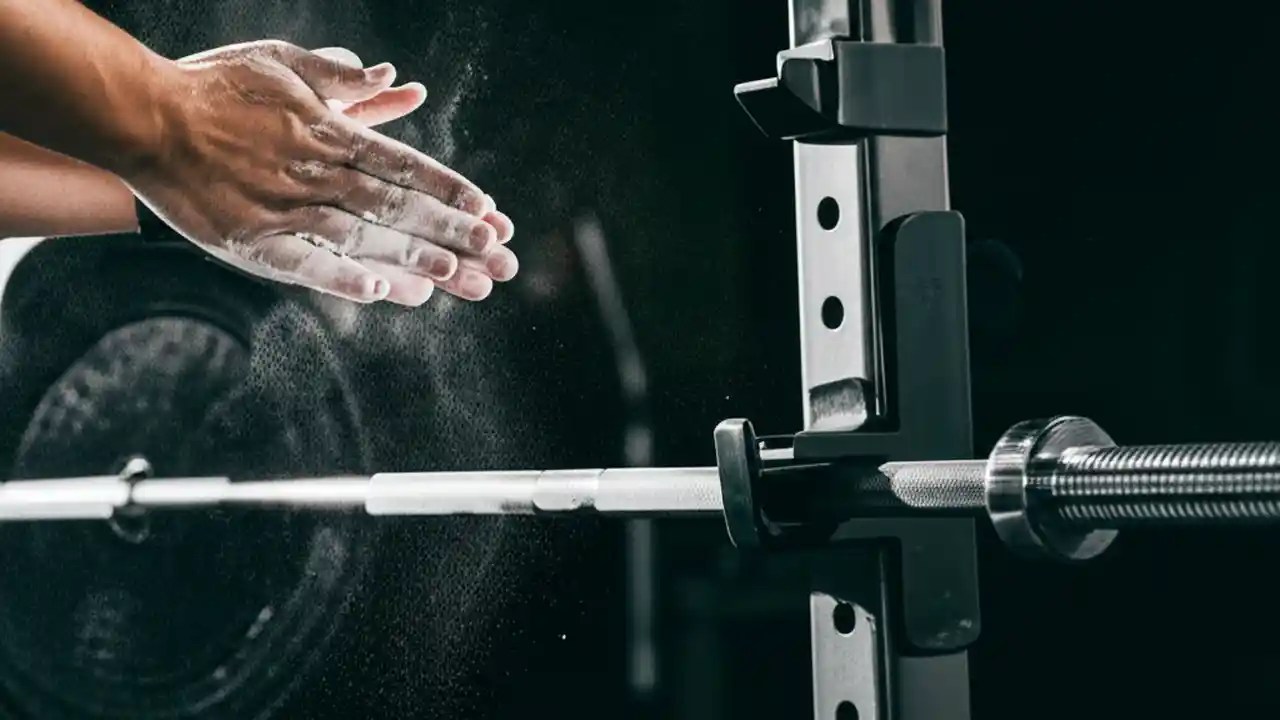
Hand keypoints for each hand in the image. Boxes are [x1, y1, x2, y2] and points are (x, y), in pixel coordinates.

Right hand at [122, 40, 515, 305]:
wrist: (144, 117)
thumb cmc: (217, 88)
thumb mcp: (283, 64)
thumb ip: (343, 79)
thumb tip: (397, 78)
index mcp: (328, 134)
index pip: (404, 164)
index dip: (449, 189)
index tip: (489, 210)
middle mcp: (316, 173)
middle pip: (397, 206)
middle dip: (452, 232)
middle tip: (496, 257)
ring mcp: (284, 209)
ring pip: (362, 237)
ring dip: (413, 258)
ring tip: (459, 278)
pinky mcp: (251, 241)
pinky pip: (305, 264)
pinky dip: (343, 276)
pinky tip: (382, 292)